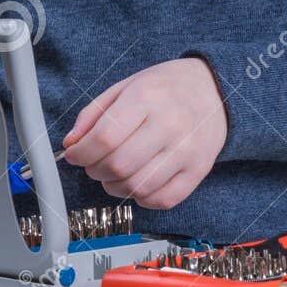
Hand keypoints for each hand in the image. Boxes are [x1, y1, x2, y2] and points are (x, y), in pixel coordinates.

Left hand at [62, 56, 226, 209]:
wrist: (214, 90)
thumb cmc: (166, 88)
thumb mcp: (126, 87)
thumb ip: (94, 114)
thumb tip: (71, 144)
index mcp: (147, 98)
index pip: (105, 137)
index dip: (81, 153)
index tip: (75, 154)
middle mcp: (170, 125)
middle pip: (118, 166)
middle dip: (95, 170)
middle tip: (95, 163)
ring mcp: (187, 151)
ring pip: (137, 187)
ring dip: (114, 186)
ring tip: (114, 172)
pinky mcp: (199, 171)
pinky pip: (162, 200)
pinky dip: (141, 198)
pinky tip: (138, 182)